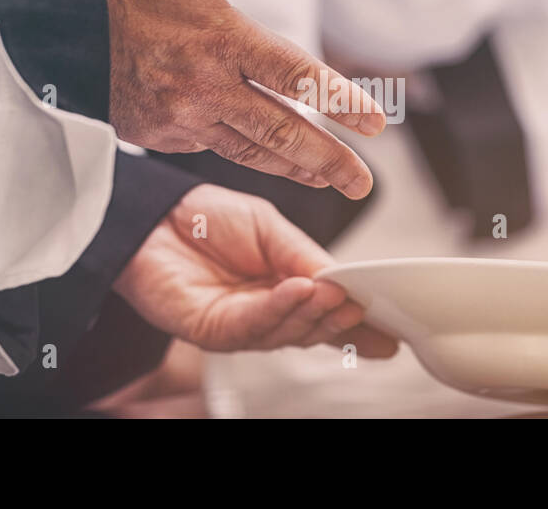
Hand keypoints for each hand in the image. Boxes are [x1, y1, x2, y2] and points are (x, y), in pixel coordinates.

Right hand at [78, 0, 385, 199]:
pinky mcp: (151, 130)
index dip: (340, 101)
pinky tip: (259, 154)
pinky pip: (206, 145)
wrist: (32, 18)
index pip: (295, 77)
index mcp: (218, 39)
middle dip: (327, 161)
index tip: (377, 125)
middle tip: (364, 185)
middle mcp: (202, 87)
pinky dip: (240, 153)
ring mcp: (176, 116)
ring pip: (246, 150)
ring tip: (324, 180)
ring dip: (291, 168)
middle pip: (279, 133)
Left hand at [113, 184, 398, 355]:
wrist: (153, 214)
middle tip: (365, 305)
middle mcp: (268, 313)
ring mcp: (241, 326)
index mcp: (287, 288)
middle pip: (314, 329)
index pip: (330, 311)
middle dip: (342, 319)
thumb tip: (343, 280)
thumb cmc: (206, 217)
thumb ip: (304, 255)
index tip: (394, 328)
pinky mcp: (212, 331)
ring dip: (314, 313)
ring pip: (288, 332)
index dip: (361, 322)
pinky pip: (253, 325)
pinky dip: (280, 307)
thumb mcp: (270, 228)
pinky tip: (297, 289)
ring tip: (333, 291)